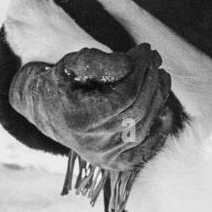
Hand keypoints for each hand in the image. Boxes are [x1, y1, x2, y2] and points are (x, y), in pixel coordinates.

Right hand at [9, 44, 175, 169]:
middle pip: (138, 110)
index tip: (145, 49)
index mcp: (79, 119)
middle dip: (151, 79)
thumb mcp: (69, 65)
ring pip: (145, 125)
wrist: (46, 112)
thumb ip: (95, 61)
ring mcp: (105, 157)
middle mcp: (92, 144)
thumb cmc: (60, 83)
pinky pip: (146, 149)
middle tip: (154, 57)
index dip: (140, 70)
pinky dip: (159, 130)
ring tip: (160, 74)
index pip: (124, 95)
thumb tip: (129, 64)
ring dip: (158, 97)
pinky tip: (165, 108)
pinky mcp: (115, 163)